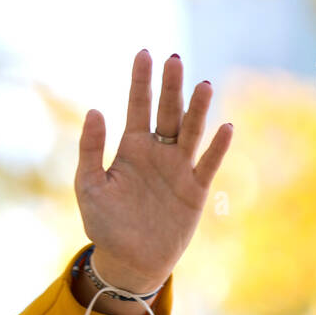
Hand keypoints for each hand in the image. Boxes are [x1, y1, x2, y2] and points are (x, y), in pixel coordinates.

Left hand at [74, 51, 232, 292]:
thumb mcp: (88, 186)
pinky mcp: (195, 190)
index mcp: (131, 148)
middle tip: (174, 59)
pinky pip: (208, 164)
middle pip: (167, 112)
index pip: (137, 106)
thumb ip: (90, 150)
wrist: (129, 261)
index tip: (144, 53)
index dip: (140, 81)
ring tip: (203, 85)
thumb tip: (95, 110)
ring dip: (197, 109)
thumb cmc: (104, 223)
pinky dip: (218, 147)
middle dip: (170, 86)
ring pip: (190, 131)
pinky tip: (226, 127)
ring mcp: (178, 169)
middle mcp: (157, 152)